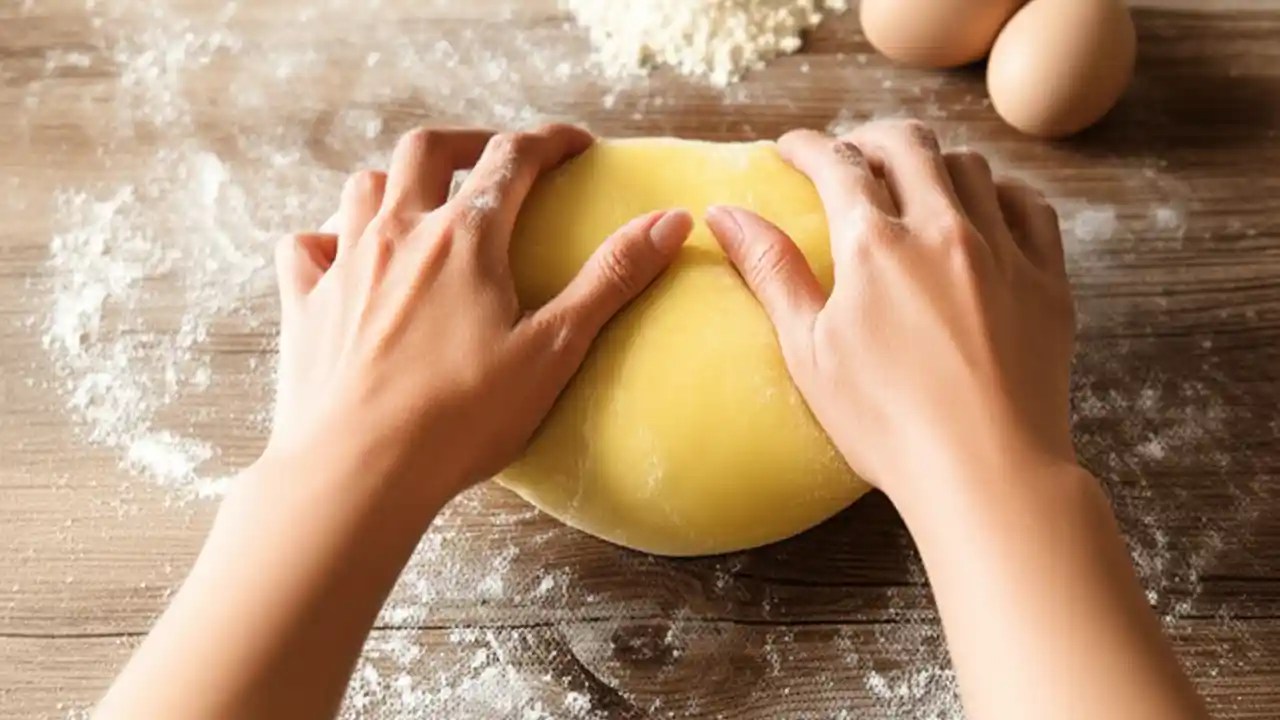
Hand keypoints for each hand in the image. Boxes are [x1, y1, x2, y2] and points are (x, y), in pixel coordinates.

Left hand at [271, 124, 691, 504]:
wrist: (356, 472)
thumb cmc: (461, 419)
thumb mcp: (554, 349)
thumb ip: (611, 279)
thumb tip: (671, 220)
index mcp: (464, 240)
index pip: (511, 158)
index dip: (549, 140)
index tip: (575, 144)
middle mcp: (398, 234)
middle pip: (426, 150)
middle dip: (468, 140)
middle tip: (496, 157)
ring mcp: (344, 266)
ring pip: (362, 188)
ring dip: (396, 182)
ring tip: (422, 204)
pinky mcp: (305, 305)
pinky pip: (305, 246)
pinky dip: (326, 238)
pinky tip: (341, 257)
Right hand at [706, 120, 1075, 500]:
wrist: (987, 472)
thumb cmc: (885, 423)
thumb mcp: (809, 350)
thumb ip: (771, 272)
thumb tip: (725, 214)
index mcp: (875, 247)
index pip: (836, 163)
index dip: (807, 146)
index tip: (790, 148)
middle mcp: (943, 230)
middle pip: (908, 145)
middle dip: (869, 138)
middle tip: (849, 155)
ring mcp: (1003, 251)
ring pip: (971, 166)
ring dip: (933, 162)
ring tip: (912, 183)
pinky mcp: (1046, 280)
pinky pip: (1029, 206)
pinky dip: (999, 193)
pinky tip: (984, 210)